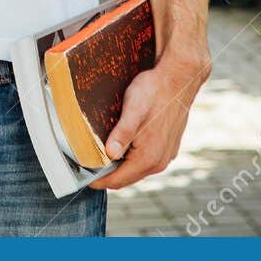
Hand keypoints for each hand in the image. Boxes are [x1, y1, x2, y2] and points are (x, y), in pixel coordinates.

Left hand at [89, 49, 209, 189]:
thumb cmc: (155, 92)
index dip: (98, 181)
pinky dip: (130, 159)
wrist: (178, 79)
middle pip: (126, 178)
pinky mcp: (167, 148)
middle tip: (86, 166)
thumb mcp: (133, 110)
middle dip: (106, 175)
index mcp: (149, 157)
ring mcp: (164, 155)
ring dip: (118, 167)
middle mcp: (159, 161)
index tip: (82, 176)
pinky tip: (120, 145)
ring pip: (135, 170)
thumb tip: (110, 154)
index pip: (118, 180)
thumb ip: (122, 134)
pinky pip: (144, 161)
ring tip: (99, 156)